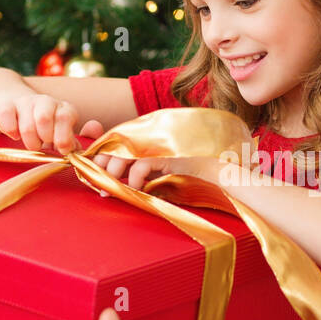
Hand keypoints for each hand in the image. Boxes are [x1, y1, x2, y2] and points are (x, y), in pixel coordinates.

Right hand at [0, 87, 95, 155]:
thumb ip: (82, 139)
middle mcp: (46, 102)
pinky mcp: (6, 105)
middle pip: (45, 119)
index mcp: (64, 109)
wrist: (15, 111)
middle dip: (44, 140)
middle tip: (44, 146)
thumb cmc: (45, 131)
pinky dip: (10, 131)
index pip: (65, 117)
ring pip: (27, 124)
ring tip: (32, 144)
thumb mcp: (64, 137)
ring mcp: (25, 102)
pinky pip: (7, 118)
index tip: (61, 150)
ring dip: (29, 140)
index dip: (63, 137)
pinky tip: (14, 135)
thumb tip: (95, 127)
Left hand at [79, 119, 220, 192]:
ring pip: (123, 155)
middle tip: (100, 184)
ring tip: (113, 189)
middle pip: (116, 143)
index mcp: (152, 130)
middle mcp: (154, 132)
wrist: (223, 173)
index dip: (104, 150)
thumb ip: (143, 165)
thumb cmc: (194, 173)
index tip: (97, 168)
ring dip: (113, 174)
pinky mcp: (168, 155)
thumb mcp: (162, 167)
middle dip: (103, 164)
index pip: (118, 135)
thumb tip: (116, 175)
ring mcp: (161, 142)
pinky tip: (137, 189)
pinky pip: (140, 166)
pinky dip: (134, 180)